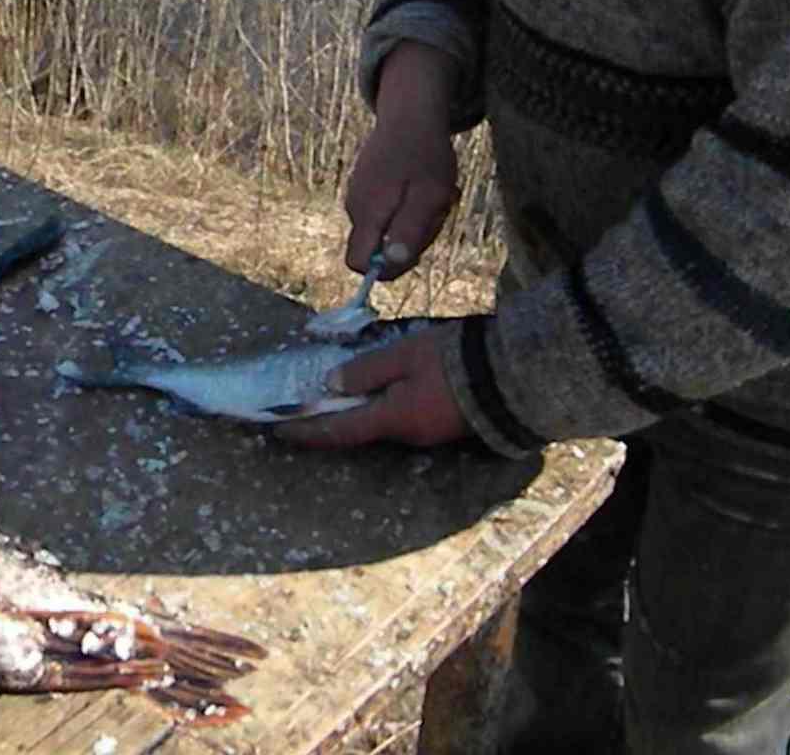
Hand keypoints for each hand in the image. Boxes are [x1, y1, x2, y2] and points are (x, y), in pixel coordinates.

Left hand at [274, 327, 470, 448]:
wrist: (511, 373)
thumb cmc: (454, 359)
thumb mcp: (404, 355)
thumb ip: (366, 370)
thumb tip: (330, 387)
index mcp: (394, 419)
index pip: (338, 432)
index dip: (306, 431)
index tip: (278, 431)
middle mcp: (407, 435)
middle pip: (359, 430)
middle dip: (331, 420)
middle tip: (304, 407)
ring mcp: (427, 433)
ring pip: (381, 422)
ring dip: (358, 411)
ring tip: (337, 393)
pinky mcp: (443, 425)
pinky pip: (402, 417)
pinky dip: (382, 406)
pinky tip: (378, 390)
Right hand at [345, 43, 461, 272]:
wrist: (410, 112)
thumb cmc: (426, 155)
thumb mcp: (429, 196)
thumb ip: (409, 231)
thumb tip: (391, 265)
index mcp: (368, 212)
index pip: (358, 263)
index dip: (386, 268)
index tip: (414, 249)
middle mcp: (355, 207)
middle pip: (377, 249)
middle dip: (409, 240)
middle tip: (434, 212)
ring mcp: (358, 195)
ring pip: (386, 229)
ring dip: (413, 221)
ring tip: (430, 194)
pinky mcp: (366, 186)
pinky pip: (387, 211)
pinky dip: (407, 205)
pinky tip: (421, 184)